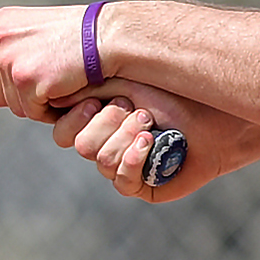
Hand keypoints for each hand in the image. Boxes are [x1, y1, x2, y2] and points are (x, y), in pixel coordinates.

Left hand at [0, 5, 91, 123]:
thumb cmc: (78, 36)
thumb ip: (7, 45)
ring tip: (58, 80)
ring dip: (35, 103)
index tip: (0, 79)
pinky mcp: (28, 80)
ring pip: (12, 106)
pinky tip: (65, 88)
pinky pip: (32, 112)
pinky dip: (51, 109)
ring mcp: (11, 61)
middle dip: (16, 96)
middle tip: (44, 80)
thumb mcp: (32, 29)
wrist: (108, 36)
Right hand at [54, 80, 259, 202]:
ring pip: (99, 159)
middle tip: (135, 108)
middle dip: (105, 122)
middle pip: (75, 144)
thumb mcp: (122, 74)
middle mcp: (105, 142)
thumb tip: (46, 83)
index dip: (76, 114)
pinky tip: (150, 143)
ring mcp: (122, 165)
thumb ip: (84, 80)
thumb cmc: (171, 86)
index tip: (96, 97)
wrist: (213, 107)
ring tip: (151, 122)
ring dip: (125, 136)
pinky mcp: (142, 184)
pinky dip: (134, 159)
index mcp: (94, 116)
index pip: (60, 126)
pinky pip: (121, 180)